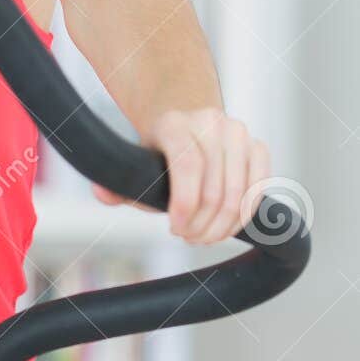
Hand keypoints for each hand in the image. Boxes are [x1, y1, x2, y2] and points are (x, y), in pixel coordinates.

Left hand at [91, 107, 272, 243]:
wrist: (186, 124)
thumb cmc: (159, 154)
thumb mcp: (136, 165)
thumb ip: (118, 185)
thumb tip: (101, 194)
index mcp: (174, 124)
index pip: (188, 167)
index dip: (185, 205)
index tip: (175, 229)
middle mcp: (209, 122)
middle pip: (214, 187)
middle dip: (202, 223)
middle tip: (188, 238)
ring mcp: (237, 132)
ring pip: (238, 192)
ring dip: (223, 225)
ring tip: (205, 237)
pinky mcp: (257, 146)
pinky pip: (258, 188)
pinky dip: (244, 215)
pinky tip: (227, 227)